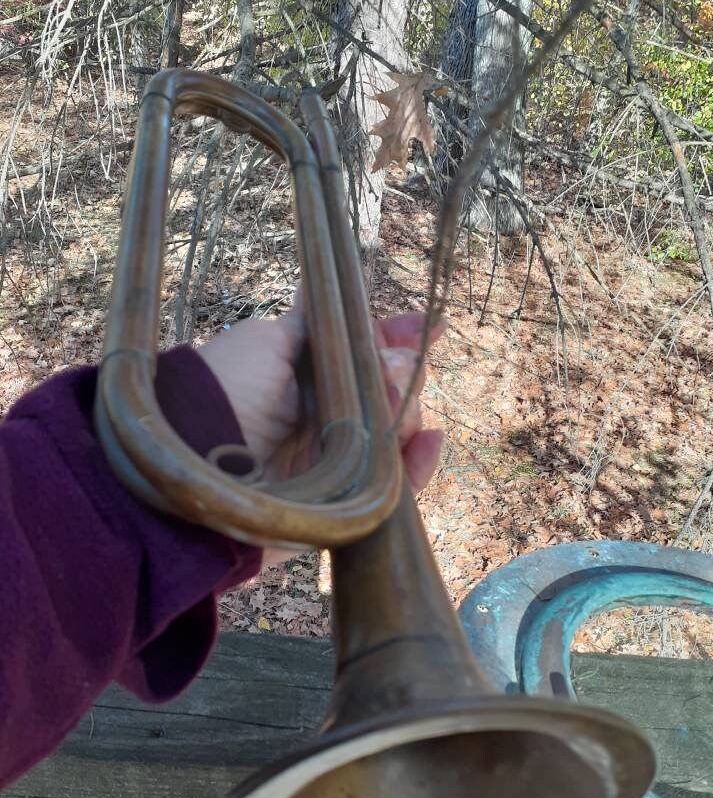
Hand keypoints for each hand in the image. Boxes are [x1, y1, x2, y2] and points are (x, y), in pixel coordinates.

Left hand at [198, 299, 444, 550]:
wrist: (198, 465)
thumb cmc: (228, 393)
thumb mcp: (266, 342)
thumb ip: (312, 326)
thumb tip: (333, 296)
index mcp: (305, 376)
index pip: (362, 353)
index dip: (396, 339)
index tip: (426, 328)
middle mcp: (323, 415)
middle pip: (386, 390)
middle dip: (399, 374)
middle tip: (388, 376)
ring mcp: (335, 458)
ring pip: (394, 433)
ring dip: (404, 413)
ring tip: (392, 410)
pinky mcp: (344, 501)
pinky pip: (395, 487)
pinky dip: (418, 463)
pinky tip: (429, 440)